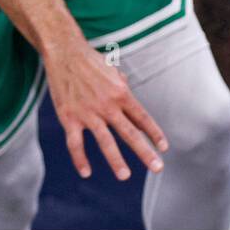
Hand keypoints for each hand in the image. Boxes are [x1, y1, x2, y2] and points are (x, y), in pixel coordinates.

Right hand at [44, 33, 168, 179]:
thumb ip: (123, 87)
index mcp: (121, 93)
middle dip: (145, 152)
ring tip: (125, 176)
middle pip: (130, 133)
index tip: (164, 148)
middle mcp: (108, 105)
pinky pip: (75, 144)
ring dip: (116, 160)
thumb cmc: (91, 61)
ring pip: (105, 142)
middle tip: (157, 168)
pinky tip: (86, 172)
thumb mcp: (114, 71)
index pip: (142, 118)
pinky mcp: (69, 118)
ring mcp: (88, 113)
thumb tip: (128, 100)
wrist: (65, 53)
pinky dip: (80, 159)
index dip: (154, 134)